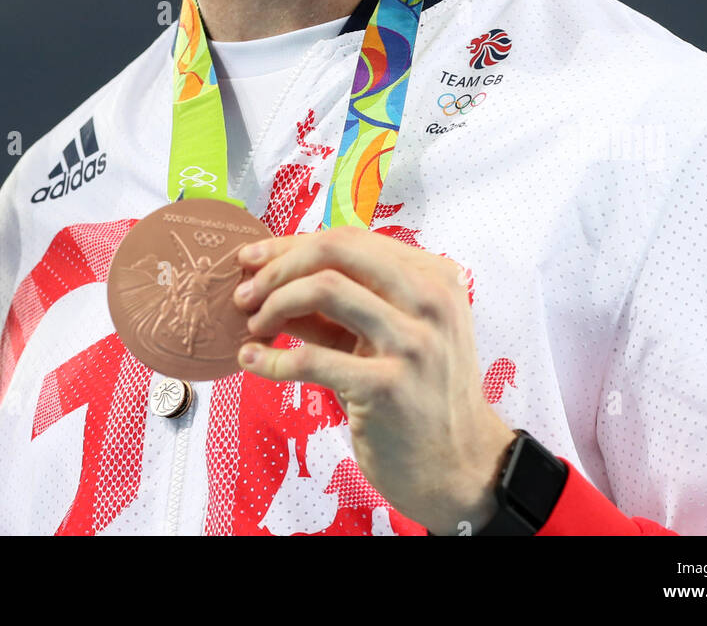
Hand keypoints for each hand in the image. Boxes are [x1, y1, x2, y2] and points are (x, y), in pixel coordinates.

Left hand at [232, 227, 516, 534]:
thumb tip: (273, 279)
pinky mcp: (388, 386)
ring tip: (253, 326)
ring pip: (323, 289)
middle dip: (279, 265)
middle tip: (245, 291)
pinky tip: (253, 362)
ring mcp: (412, 342)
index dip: (293, 244)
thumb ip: (343, 307)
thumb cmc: (420, 398)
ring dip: (273, 304)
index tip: (255, 258)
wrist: (461, 468)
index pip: (351, 239)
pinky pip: (312, 358)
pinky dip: (273, 358)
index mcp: (434, 277)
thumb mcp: (391, 337)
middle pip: (335, 251)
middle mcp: (429, 300)